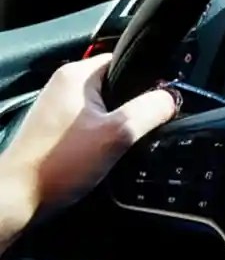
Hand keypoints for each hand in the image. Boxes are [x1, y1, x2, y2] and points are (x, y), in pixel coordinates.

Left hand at [0, 54, 177, 249]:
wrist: (17, 199)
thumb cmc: (61, 164)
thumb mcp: (119, 133)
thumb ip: (151, 109)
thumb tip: (172, 98)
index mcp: (76, 75)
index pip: (125, 60)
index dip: (148, 80)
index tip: (159, 104)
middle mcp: (64, 85)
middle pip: (116, 85)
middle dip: (133, 107)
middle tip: (141, 129)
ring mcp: (57, 107)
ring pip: (105, 107)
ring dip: (118, 124)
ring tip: (120, 144)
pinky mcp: (54, 129)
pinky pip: (91, 123)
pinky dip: (102, 136)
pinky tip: (103, 154)